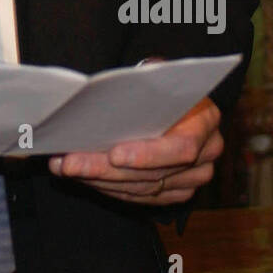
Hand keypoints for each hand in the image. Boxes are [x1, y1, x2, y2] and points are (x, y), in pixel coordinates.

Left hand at [47, 96, 222, 204]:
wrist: (174, 100)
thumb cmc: (161, 85)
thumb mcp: (157, 76)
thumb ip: (142, 86)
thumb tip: (109, 94)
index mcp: (206, 122)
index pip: (182, 148)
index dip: (147, 154)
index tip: (114, 154)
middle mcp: (206, 155)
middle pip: (154, 174)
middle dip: (106, 169)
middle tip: (69, 163)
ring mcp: (192, 179)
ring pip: (142, 189)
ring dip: (99, 179)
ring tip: (65, 167)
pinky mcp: (175, 192)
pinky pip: (139, 197)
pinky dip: (107, 187)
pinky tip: (81, 176)